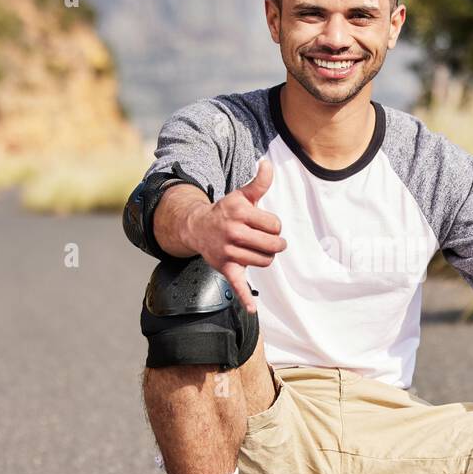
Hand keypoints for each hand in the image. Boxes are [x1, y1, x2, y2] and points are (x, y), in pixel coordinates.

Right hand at [183, 159, 284, 313]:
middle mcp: (233, 232)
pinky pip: (237, 285)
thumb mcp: (242, 195)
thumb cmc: (226, 211)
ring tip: (259, 252)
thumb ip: (259, 182)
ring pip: (264, 261)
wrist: (197, 227)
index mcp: (239, 213)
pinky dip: (245, 298)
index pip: (274, 225)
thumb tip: (268, 164)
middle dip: (275, 243)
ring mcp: (228, 252)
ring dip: (266, 258)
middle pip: (272, 245)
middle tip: (269, 241)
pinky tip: (252, 309)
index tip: (265, 225)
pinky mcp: (225, 268)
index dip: (274, 226)